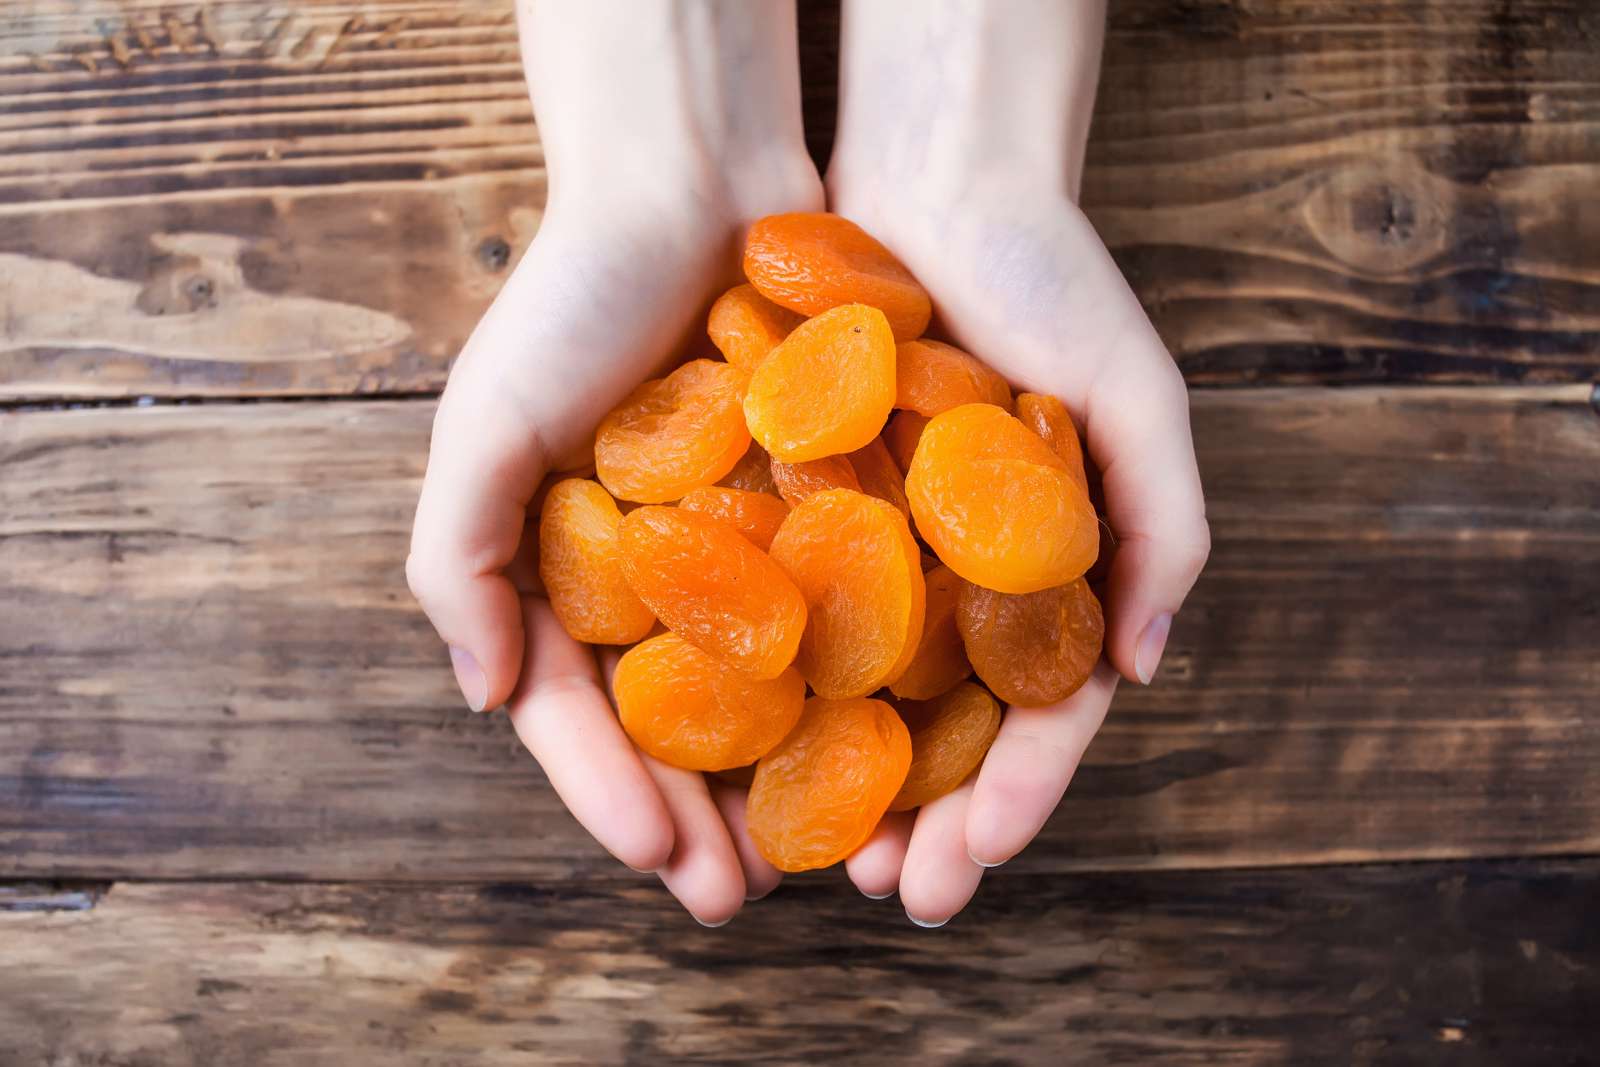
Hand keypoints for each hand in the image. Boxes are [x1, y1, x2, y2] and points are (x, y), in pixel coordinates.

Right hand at [408, 0, 819, 924]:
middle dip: (705, 818)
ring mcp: (743, 549)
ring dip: (792, 780)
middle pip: (681, 727)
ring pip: (769, 693)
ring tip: (828, 857)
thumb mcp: (486, 419)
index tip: (662, 858)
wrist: (696, 182)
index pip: (581, 713)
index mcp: (569, 576)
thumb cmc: (575, 295)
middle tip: (742, 900)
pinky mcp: (823, 510)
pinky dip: (861, 679)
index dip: (612, 793)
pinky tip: (895, 743)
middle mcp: (659, 578)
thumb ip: (457, 556)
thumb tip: (483, 694)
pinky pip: (844, 612)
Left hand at [826, 0, 1208, 923]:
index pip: (1044, 715)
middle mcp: (965, 577)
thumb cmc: (1051, 278)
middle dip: (926, 820)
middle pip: (948, 729)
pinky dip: (769, 679)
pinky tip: (737, 739)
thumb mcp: (1135, 395)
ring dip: (839, 783)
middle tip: (891, 893)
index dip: (1016, 798)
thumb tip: (1150, 668)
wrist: (932, 177)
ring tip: (807, 855)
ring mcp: (886, 550)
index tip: (971, 864)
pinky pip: (787, 606)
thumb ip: (1163, 525)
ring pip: (861, 693)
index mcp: (1051, 574)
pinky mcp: (806, 505)